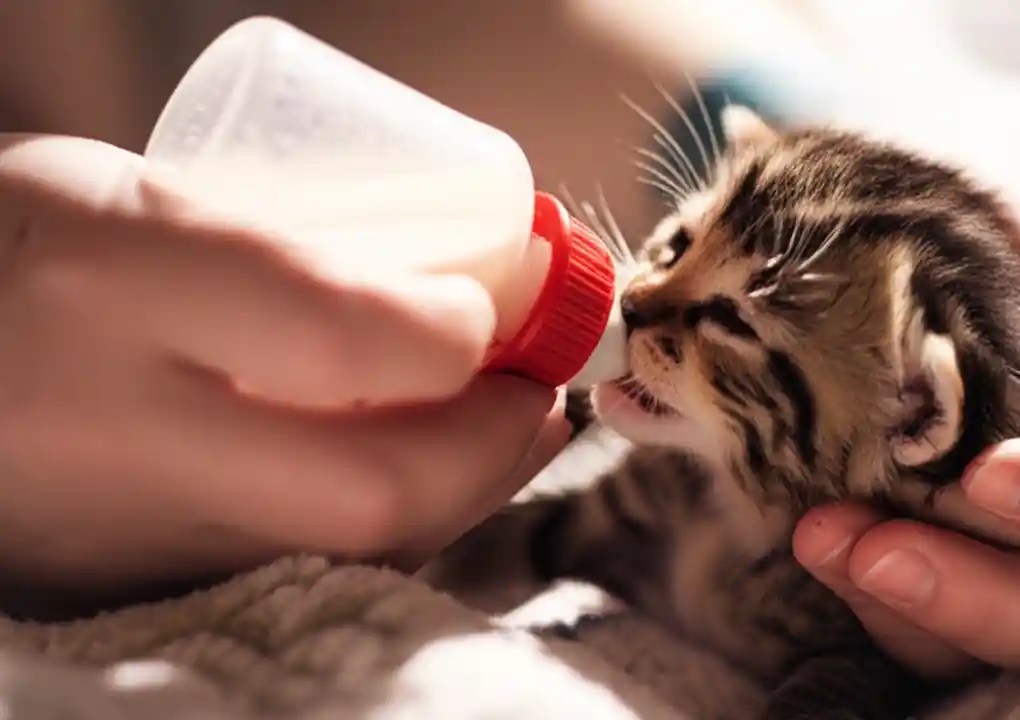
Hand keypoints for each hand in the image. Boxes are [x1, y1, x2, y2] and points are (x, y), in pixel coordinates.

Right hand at [0, 135, 567, 610]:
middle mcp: (122, 433)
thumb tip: (460, 299)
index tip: (494, 312)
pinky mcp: (135, 594)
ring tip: (504, 431)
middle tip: (536, 395)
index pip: (339, 333)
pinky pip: (308, 575)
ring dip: (465, 492)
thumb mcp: (143, 195)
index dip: (454, 334)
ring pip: (355, 555)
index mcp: (114, 282)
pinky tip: (420, 475)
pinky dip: (394, 527)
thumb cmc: (19, 248)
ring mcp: (127, 539)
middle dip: (494, 449)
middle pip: (371, 490)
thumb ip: (295, 249)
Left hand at [792, 237, 1019, 679]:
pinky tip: (813, 539)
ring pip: (1003, 637)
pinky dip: (867, 600)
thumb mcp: (990, 218)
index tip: (996, 471)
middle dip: (996, 590)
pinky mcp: (907, 579)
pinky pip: (914, 636)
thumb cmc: (910, 217)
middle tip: (892, 547)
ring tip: (827, 538)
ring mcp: (985, 549)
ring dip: (924, 605)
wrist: (777, 255)